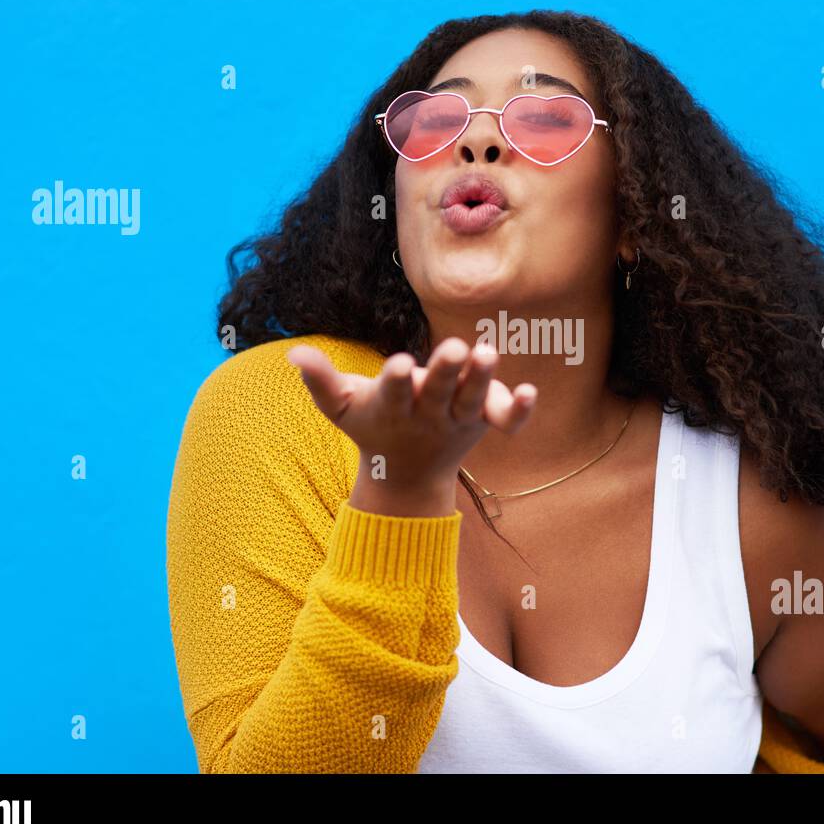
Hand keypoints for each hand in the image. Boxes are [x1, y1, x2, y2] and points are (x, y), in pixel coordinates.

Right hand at [287, 337, 535, 515]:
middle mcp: (429, 414)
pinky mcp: (483, 422)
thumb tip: (293, 353)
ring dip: (484, 380)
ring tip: (490, 352)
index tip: (402, 363)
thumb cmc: (371, 427)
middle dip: (448, 372)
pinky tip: (530, 392)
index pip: (395, 393)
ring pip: (474, 400)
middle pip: (441, 393)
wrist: (407, 475)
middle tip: (457, 347)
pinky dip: (519, 412)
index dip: (398, 380)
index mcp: (394, 408)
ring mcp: (458, 419)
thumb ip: (320, 381)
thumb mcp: (341, 407)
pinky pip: (506, 422)